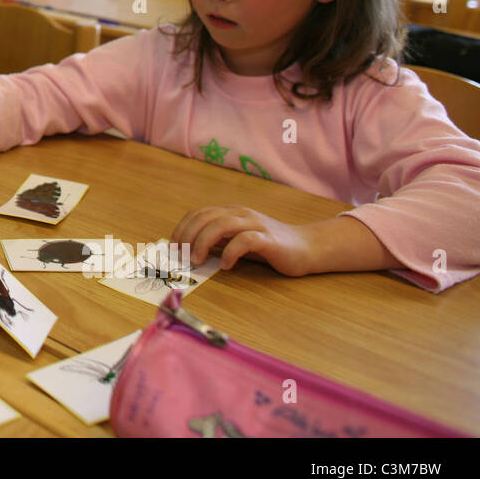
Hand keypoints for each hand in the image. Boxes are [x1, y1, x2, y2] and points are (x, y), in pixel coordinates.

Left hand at [171, 205, 317, 276]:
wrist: (307, 248)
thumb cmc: (268, 246)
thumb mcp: (237, 240)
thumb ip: (218, 241)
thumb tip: (189, 249)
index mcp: (231, 213)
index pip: (199, 213)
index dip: (183, 227)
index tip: (173, 245)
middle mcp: (241, 214)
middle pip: (206, 217)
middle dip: (188, 235)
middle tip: (180, 255)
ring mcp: (255, 224)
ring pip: (222, 224)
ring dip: (204, 242)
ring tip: (196, 260)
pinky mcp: (269, 239)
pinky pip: (245, 240)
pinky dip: (231, 252)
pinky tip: (226, 266)